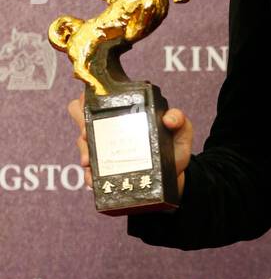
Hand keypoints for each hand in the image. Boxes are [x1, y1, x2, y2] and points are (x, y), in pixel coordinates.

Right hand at [67, 89, 193, 198]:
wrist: (175, 179)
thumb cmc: (175, 150)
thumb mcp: (181, 132)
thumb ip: (179, 120)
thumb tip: (169, 119)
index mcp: (125, 113)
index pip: (97, 99)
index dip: (86, 102)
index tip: (89, 111)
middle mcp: (111, 128)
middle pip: (82, 118)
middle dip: (81, 125)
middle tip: (88, 137)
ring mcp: (106, 149)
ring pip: (83, 144)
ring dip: (84, 151)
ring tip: (89, 161)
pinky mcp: (106, 170)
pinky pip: (90, 171)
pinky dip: (90, 175)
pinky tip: (93, 179)